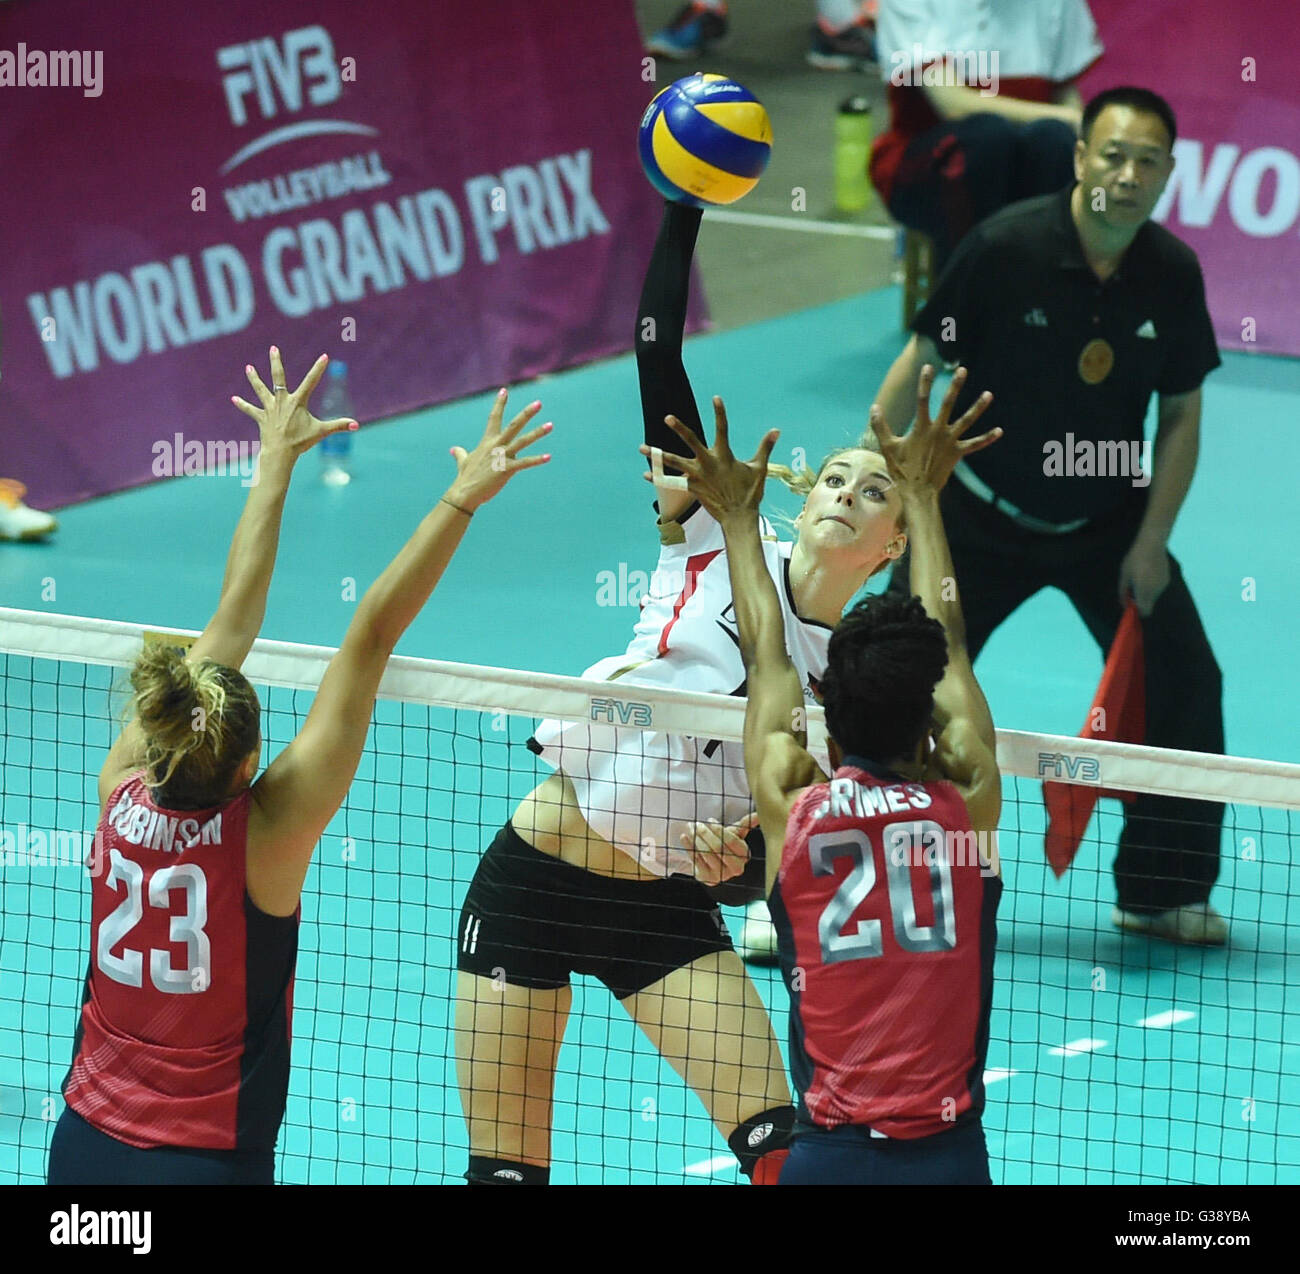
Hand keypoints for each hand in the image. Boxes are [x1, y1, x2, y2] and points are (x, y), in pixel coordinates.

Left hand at [232, 347, 355, 458]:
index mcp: (297, 401)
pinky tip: (233, 399)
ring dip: (254, 379)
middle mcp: (282, 400)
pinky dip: (242, 405)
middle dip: (276, 362)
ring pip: (261, 390)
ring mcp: (270, 408)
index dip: (319, 369)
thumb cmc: (301, 442)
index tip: (324, 356)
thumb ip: (339, 426)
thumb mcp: (322, 432)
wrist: (280, 452)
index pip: (311, 381)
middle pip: (278, 377)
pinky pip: (250, 410)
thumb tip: (357, 425)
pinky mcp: (261, 418)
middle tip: (273, 348)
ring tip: (248, 368)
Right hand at [445, 388, 551, 511]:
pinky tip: (548, 457)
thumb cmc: (465, 478)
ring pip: (523, 441)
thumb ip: (460, 454)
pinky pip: (524, 463)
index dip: (499, 404)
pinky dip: (536, 460)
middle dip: (527, 413)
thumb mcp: (463, 462)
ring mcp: (502, 457)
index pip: (494, 418)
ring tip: (550, 425)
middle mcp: (496, 446)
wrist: (464, 493)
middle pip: (514, 425)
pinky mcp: (506, 470)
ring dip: (537, 433)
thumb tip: (453, 450)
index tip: (505, 390)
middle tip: (539, 403)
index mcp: (487, 441)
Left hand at [638, 396, 777, 523]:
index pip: (722, 429)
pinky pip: (672, 482)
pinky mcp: (692, 488)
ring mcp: (698, 476)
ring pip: (674, 462)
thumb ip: (765, 447)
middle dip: (679, 429)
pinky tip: (646, 474)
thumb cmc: (750, 493)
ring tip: (642, 448)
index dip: (720, 413)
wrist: (738, 518)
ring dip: (657, 455)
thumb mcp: (759, 469)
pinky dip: (659, 478)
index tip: (715, 398)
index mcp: (725, 456)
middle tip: (667, 418)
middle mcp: (708, 463)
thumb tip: (776, 430)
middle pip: (691, 442)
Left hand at [678, 811, 757, 885]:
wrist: (715, 865)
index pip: (732, 841)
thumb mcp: (736, 835)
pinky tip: (684, 837)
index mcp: (744, 856)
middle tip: (696, 824)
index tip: (710, 821)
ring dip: (696, 839)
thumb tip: (757, 815)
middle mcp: (736, 868)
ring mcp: (722, 875)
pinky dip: (689, 847)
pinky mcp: (708, 879)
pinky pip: (697, 861)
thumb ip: (744, 825)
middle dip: (706, 834)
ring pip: (707, 854)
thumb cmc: (726, 846)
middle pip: (719, 848)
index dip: (719, 830)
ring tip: (690, 828)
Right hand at [871, 365, 999, 494]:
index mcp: (921, 428)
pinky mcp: (957, 453)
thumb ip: (880, 426)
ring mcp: (950, 442)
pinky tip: (999, 431)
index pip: (922, 400)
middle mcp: (938, 431)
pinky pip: (975, 444)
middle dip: (955, 386)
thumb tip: (874, 407)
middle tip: (963, 370)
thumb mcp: (888, 446)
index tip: (928, 367)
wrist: (917, 491)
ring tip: (989, 394)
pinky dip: (987, 438)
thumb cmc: (901, 469)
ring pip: (967, 420)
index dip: (925, 382)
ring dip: (978, 407)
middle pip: (948, 404)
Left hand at [1118, 536, 1169, 614]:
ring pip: (1153, 597)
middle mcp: (1155, 590)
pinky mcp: (1167, 579)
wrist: (1152, 545)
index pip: (1145, 611)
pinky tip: (1147, 573)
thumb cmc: (1134, 559)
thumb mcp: (1124, 574)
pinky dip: (1152, 586)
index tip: (1131, 606)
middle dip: (1141, 603)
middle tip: (1131, 592)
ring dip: (1146, 593)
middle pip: (1149, 605)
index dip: (1138, 612)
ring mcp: (1162, 585)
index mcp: (1144, 590)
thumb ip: (1123, 591)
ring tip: (1139, 578)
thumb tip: (1124, 604)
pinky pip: (1158, 588)